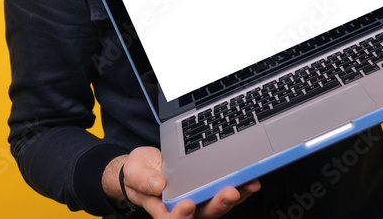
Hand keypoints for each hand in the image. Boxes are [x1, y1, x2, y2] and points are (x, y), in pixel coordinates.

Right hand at [102, 147, 259, 217]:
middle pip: (203, 214)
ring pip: (218, 206)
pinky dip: (239, 188)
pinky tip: (249, 180)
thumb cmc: (140, 173)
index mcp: (162, 209)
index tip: (187, 204)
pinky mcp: (209, 192)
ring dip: (235, 197)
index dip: (180, 216)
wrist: (145, 168)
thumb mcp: (134, 171)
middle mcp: (184, 210)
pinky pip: (224, 193)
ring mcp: (198, 202)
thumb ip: (143, 179)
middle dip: (218, 204)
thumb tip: (158, 184)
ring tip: (247, 184)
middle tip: (229, 192)